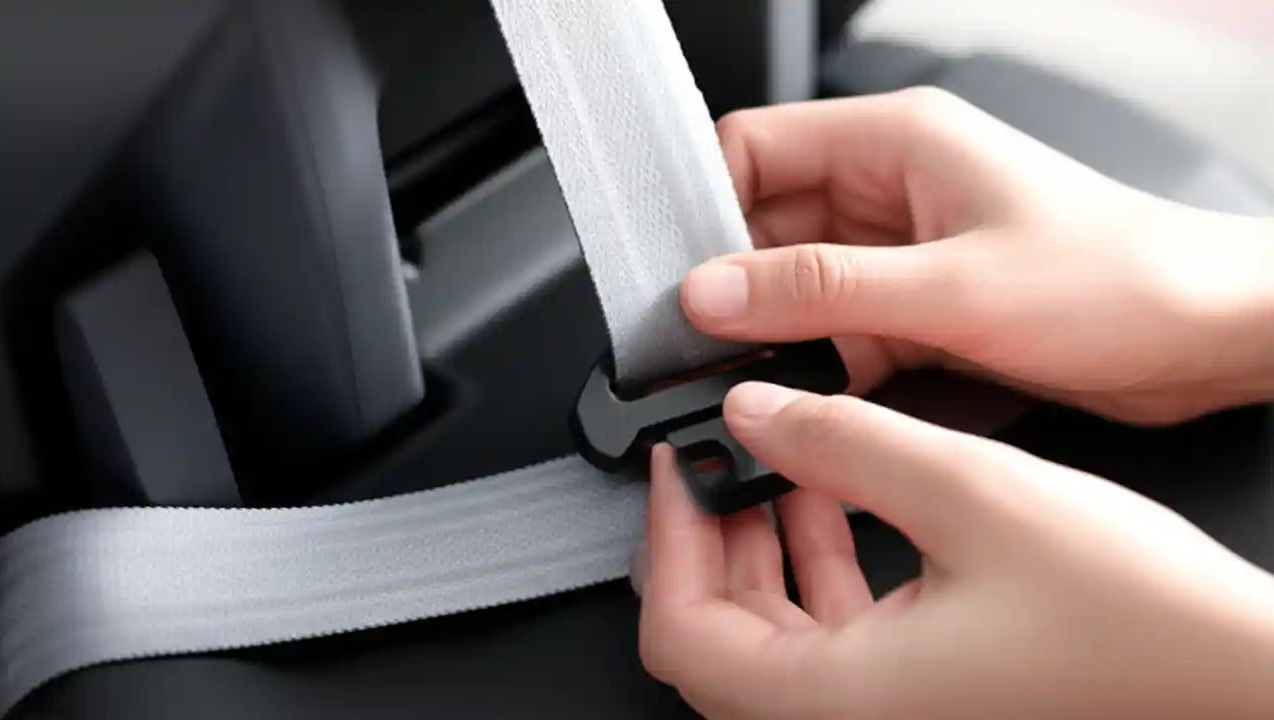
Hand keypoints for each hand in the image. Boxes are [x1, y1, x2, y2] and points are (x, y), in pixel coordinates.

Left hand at [635, 383, 1273, 718]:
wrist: (1241, 679)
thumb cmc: (1143, 625)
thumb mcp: (973, 495)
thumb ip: (846, 444)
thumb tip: (756, 414)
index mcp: (841, 700)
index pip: (681, 634)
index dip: (664, 539)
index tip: (676, 467)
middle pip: (717, 639)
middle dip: (711, 537)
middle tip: (717, 460)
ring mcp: (890, 718)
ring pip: (774, 638)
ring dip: (765, 546)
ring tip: (776, 463)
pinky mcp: (928, 699)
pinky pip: (835, 639)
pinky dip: (821, 567)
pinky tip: (842, 500)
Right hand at [683, 88, 1273, 423]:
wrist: (1207, 336)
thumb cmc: (1118, 279)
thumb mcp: (950, 288)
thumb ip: (819, 291)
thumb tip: (713, 292)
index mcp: (895, 142)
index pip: (752, 148)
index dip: (703, 206)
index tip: (677, 275)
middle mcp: (892, 188)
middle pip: (766, 224)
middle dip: (734, 284)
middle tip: (706, 343)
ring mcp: (904, 248)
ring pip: (797, 283)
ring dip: (778, 330)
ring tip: (761, 374)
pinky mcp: (921, 303)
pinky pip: (840, 326)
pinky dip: (822, 360)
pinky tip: (816, 393)